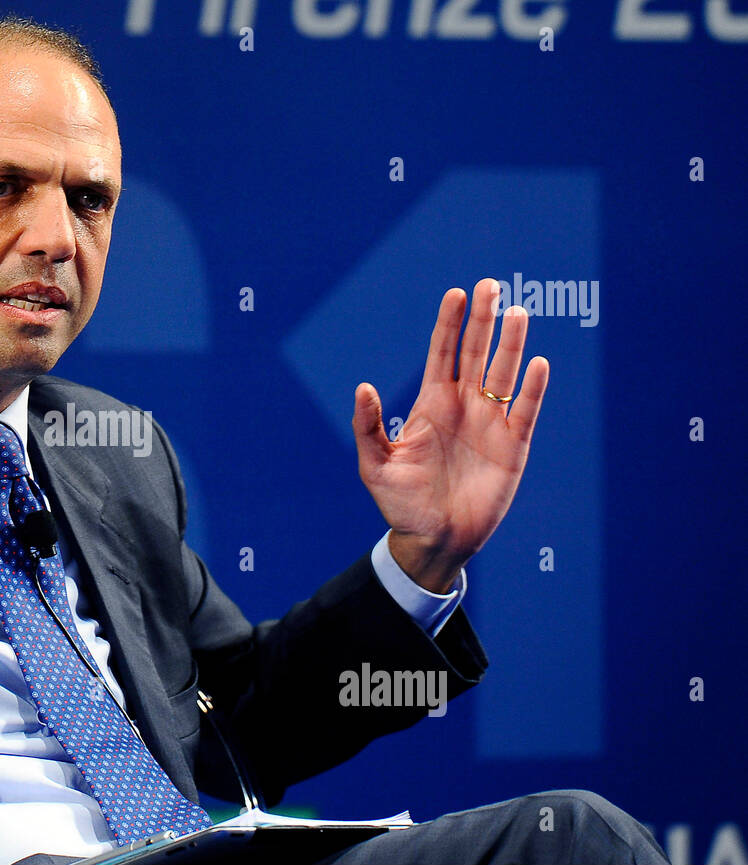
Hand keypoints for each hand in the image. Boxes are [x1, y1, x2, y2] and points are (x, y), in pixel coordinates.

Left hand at [351, 278, 548, 592]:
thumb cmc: (402, 504)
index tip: (456, 293)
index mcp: (432, 404)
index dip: (449, 324)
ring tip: (516, 311)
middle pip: (476, 353)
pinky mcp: (513, 447)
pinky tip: (538, 364)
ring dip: (511, 344)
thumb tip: (363, 387)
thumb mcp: (375, 466)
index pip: (443, 353)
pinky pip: (526, 411)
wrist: (434, 540)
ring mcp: (490, 424)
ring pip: (504, 374)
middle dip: (482, 319)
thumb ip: (368, 427)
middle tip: (489, 285)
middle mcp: (464, 407)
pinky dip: (534, 389)